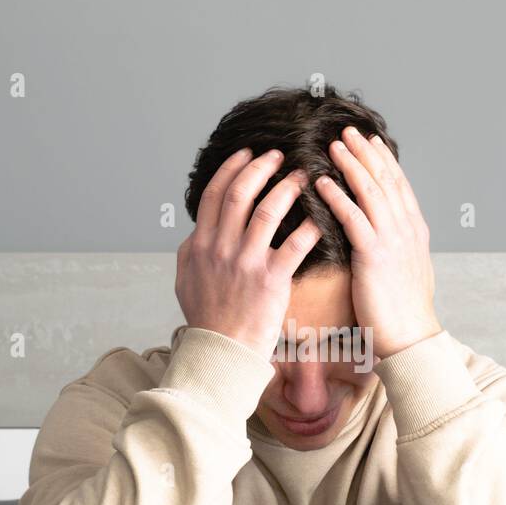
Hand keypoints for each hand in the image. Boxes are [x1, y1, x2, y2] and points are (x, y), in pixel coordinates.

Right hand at [175, 147, 322, 359]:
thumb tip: (196, 231)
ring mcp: (246, 263)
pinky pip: (295, 245)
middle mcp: (221, 248)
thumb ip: (191, 252)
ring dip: (288, 188)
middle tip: (279, 155)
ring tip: (304, 178)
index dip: (231, 168)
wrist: (221, 351)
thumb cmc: (207, 319)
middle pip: (240, 193)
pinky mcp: (271, 281)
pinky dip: (309, 227)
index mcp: (200, 244)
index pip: (214, 194)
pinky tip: (320, 217)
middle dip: (261, 167)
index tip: (247, 153)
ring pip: (268, 210)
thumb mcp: (185, 281)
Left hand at [314, 126, 440, 359]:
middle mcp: (406, 229)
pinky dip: (337, 197)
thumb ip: (395, 246)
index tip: (369, 141)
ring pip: (371, 192)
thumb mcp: (405, 269)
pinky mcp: (375, 256)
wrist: (410, 336)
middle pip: (385, 180)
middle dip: (366, 153)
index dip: (383, 160)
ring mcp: (393, 240)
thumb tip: (387, 236)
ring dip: (351, 166)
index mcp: (413, 231)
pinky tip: (322, 183)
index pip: (398, 185)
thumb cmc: (402, 311)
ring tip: (334, 146)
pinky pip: (353, 218)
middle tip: (348, 131)